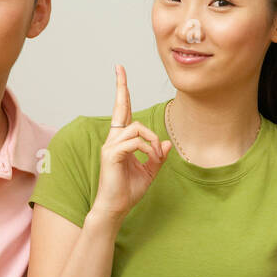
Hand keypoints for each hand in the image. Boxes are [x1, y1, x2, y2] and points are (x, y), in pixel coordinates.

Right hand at [90, 65, 171, 219]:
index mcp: (121, 141)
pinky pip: (134, 142)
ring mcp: (110, 146)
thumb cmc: (128, 191)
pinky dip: (147, 149)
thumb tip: (166, 143)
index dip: (122, 92)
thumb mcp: (150, 172)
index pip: (122, 112)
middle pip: (120, 108)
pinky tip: (149, 159)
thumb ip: (157, 157)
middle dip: (120, 87)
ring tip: (154, 156)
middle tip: (119, 68)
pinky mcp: (111, 154)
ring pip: (136, 127)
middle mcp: (113, 139)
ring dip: (152, 139)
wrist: (115, 208)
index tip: (119, 73)